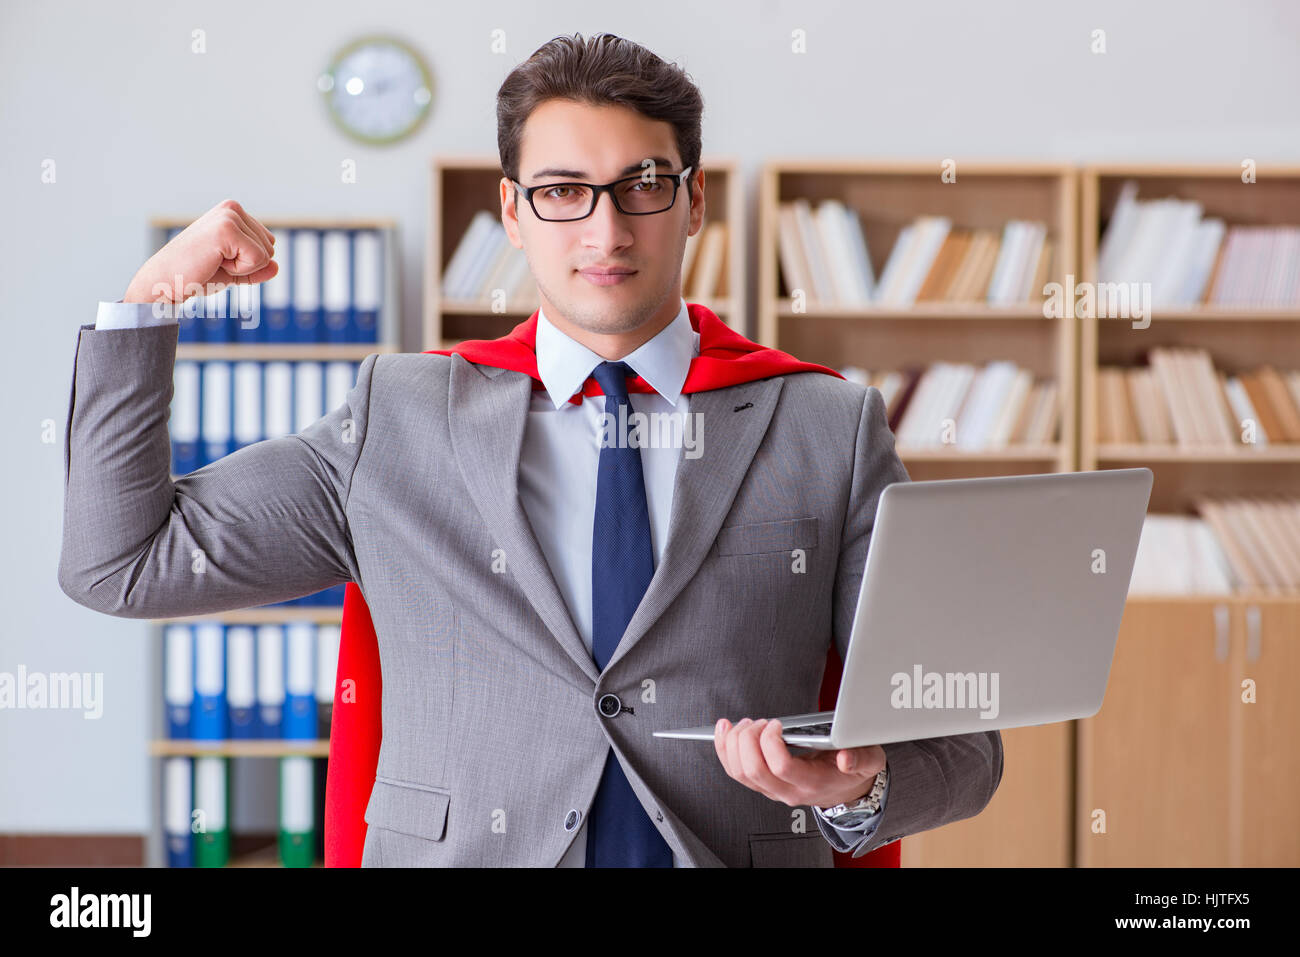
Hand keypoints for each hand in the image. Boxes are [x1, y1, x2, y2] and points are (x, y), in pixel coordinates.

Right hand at [123, 199, 277, 304]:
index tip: (220, 260)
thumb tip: (276, 266)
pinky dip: (239, 270)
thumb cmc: (195, 274)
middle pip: (270, 248)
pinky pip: (258, 259)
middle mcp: (232, 208)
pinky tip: (214, 262)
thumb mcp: (234, 271)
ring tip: (213, 262)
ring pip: (265, 255)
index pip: (269, 243)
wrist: (165, 282)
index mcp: (233, 212)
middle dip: (247, 265)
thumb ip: (257, 268)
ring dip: (241, 268)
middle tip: (215, 263)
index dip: (248, 262)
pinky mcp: (227, 230)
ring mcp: (229, 216)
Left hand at [713, 717, 885, 809]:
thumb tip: (845, 758)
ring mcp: (773, 790)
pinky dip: (724, 750)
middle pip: (754, 771)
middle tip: (758, 722)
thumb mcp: (868, 760)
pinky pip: (735, 771)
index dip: (771, 743)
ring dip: (733, 744)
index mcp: (813, 783)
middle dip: (748, 740)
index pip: (781, 768)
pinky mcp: (762, 784)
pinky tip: (724, 730)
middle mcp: (788, 791)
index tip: (777, 723)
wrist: (846, 790)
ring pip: (739, 773)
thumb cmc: (854, 770)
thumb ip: (861, 758)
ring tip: (743, 723)